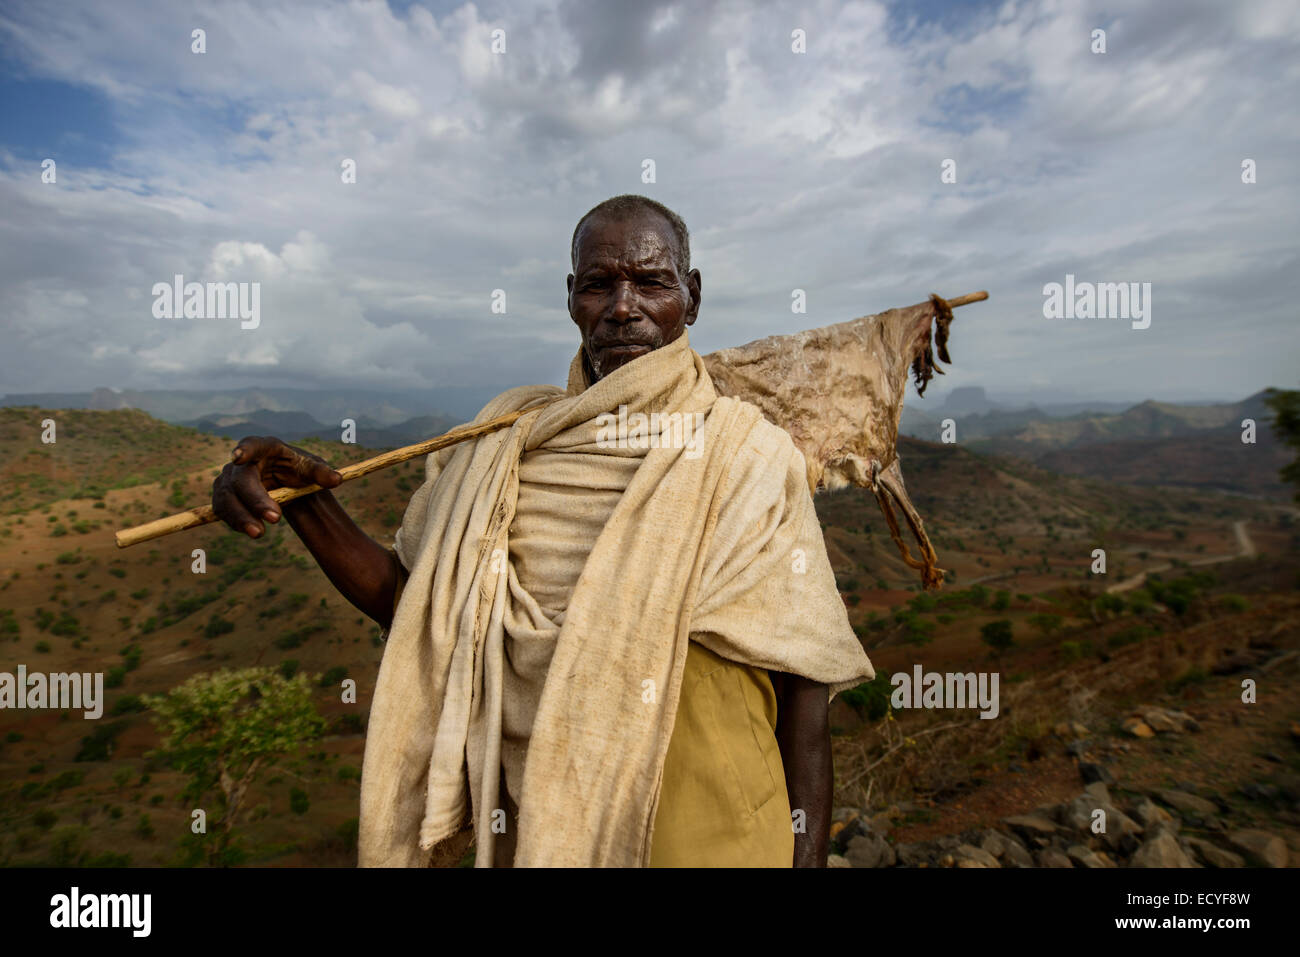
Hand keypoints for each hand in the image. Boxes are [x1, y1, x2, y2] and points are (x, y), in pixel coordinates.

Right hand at [212, 435, 341, 538]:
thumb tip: (336, 480)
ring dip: (240, 517)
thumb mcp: (312, 469)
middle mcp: (241, 462)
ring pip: (226, 497)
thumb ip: (322, 473)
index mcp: (263, 447)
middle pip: (240, 479)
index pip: (252, 445)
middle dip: (254, 500)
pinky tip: (252, 531)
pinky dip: (236, 522)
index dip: (244, 450)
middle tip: (275, 518)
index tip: (238, 457)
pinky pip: (223, 510)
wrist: (286, 484)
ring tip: (259, 533)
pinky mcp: (224, 497)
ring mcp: (229, 479)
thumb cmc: (298, 470)